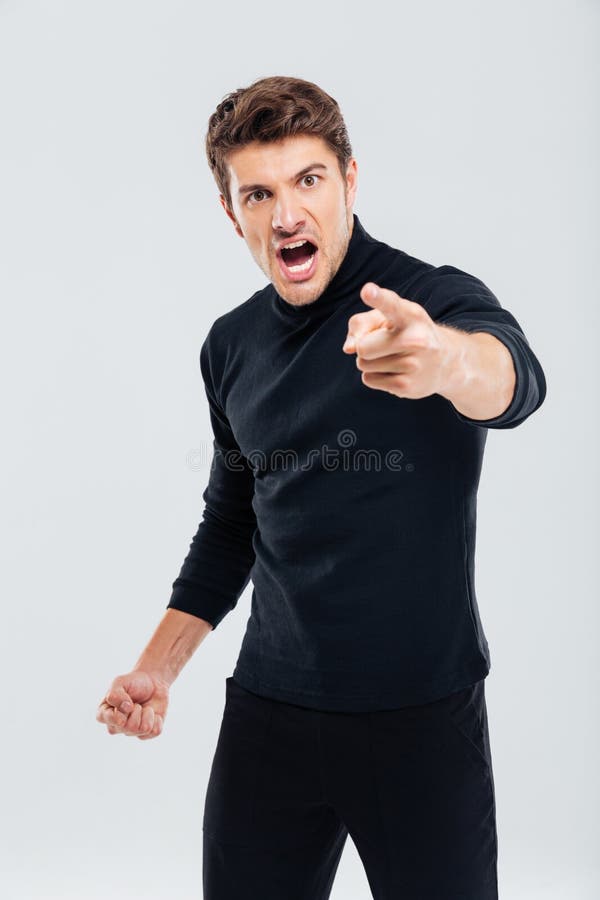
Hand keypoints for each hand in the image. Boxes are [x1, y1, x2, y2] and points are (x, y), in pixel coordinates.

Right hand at [96, 670, 168, 739]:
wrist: (152, 682)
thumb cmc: (132, 683)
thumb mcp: (120, 682)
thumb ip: (116, 694)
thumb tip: (125, 708)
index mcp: (105, 713)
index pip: (104, 719)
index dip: (117, 713)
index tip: (127, 704)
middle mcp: (116, 726)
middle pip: (128, 727)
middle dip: (136, 710)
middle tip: (136, 703)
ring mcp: (132, 731)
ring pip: (142, 729)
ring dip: (147, 713)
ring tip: (144, 707)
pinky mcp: (147, 733)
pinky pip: (155, 731)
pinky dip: (157, 719)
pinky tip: (153, 713)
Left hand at [342, 282, 452, 399]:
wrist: (446, 362)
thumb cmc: (407, 333)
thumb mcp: (388, 318)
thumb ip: (361, 324)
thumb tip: (349, 348)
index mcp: (410, 316)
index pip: (391, 305)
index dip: (378, 298)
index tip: (367, 290)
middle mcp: (415, 339)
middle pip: (363, 347)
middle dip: (365, 346)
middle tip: (384, 344)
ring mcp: (413, 365)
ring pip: (363, 364)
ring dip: (370, 361)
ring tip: (393, 357)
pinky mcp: (406, 386)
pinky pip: (368, 379)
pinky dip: (375, 376)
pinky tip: (395, 371)